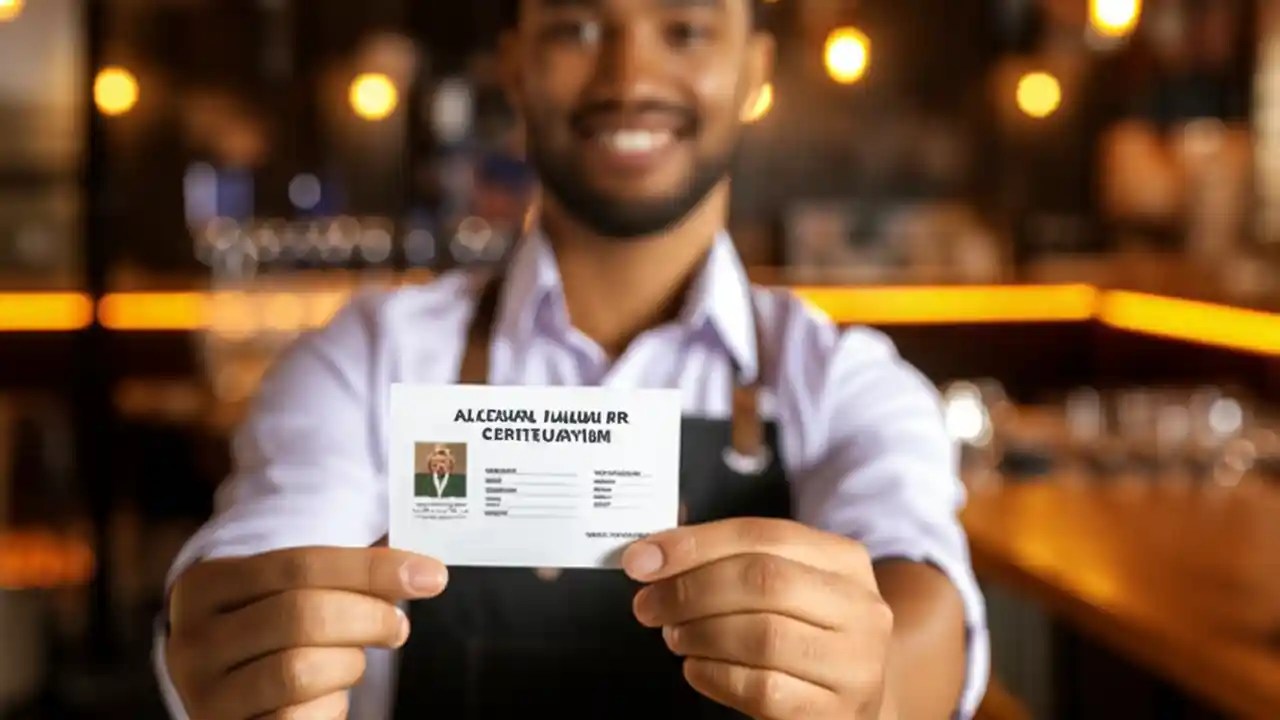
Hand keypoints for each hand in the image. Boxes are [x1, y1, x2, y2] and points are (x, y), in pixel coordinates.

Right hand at [166, 546, 447, 718]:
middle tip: (397, 626)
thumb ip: (349, 576)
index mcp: (205, 585)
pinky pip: (297, 718)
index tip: (429, 575)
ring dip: (348, 665)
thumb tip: (425, 574)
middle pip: (302, 615)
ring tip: (351, 660)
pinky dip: (330, 705)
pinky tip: (329, 696)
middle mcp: (191, 641)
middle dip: (368, 617)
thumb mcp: (296, 592)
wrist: (238, 694)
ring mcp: (203, 696)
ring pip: (300, 670)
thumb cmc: (279, 632)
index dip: (372, 569)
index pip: (301, 564)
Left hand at [622, 518, 893, 719]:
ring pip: (763, 636)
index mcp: (844, 560)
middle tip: (649, 604)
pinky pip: (762, 689)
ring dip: (701, 633)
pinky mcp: (835, 712)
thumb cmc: (806, 633)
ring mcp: (854, 664)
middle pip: (764, 581)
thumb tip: (654, 551)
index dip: (696, 544)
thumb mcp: (788, 584)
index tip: (643, 559)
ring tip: (675, 635)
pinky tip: (697, 668)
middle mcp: (861, 607)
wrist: (853, 700)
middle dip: (691, 590)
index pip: (763, 535)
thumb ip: (731, 558)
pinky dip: (715, 676)